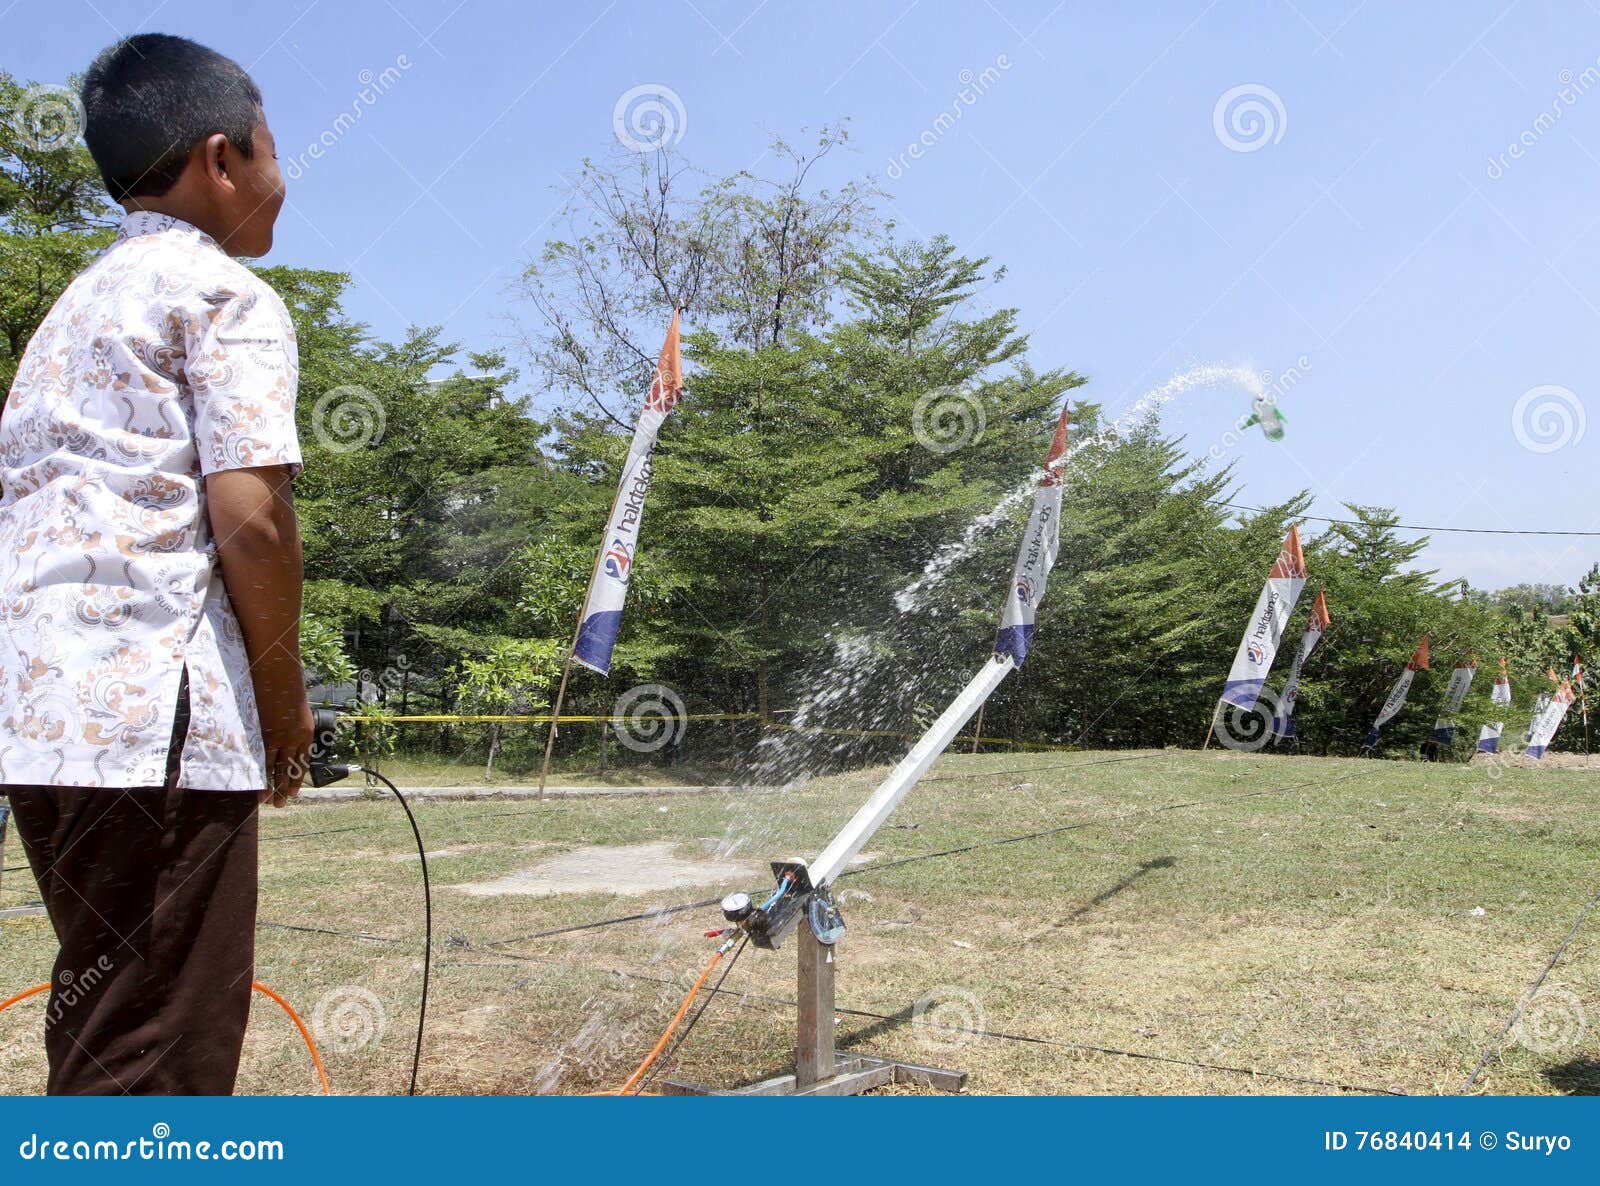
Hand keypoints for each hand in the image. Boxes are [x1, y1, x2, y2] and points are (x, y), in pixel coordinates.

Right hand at [257, 684, 313, 807]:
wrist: (278, 668)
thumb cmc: (284, 681)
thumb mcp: (293, 705)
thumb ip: (288, 721)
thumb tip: (278, 731)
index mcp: (306, 729)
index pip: (302, 759)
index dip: (297, 776)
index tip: (295, 790)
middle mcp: (297, 736)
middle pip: (291, 768)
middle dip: (287, 787)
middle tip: (283, 804)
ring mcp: (281, 737)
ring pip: (278, 769)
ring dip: (275, 788)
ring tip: (271, 803)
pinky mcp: (266, 734)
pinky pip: (264, 762)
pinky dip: (262, 777)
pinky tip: (260, 790)